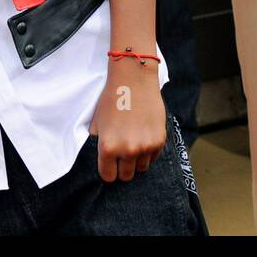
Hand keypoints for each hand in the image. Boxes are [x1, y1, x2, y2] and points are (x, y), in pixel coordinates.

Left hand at [89, 59, 166, 182]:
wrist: (133, 79)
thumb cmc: (112, 99)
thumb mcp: (96, 122)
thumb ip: (97, 144)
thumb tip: (100, 161)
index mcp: (108, 147)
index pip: (108, 176)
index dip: (108, 171)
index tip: (109, 165)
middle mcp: (128, 150)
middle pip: (126, 176)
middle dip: (122, 168)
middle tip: (121, 155)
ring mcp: (145, 146)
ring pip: (141, 168)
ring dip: (136, 161)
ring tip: (133, 144)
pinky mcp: (159, 140)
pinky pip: (153, 157)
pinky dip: (148, 152)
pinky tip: (143, 137)